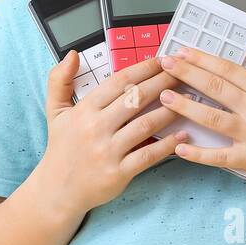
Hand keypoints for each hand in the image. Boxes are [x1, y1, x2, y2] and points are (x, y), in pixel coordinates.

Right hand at [34, 51, 190, 218]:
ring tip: (190, 100)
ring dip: (170, 110)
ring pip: (145, 125)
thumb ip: (60, 80)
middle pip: (136, 98)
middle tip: (183, 73)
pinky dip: (168, 145)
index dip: (143, 69)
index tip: (162, 61)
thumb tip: (72, 54)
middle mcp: (96, 127)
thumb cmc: (61, 148)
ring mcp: (108, 151)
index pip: (119, 82)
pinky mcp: (118, 173)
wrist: (58, 190)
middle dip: (163, 82)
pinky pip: (148, 155)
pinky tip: (184, 135)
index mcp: (84, 109)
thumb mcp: (55, 111)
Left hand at [156, 44, 245, 184]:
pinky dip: (198, 154)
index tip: (183, 52)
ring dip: (184, 107)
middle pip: (213, 88)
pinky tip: (179, 147)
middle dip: (185, 74)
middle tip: (164, 65)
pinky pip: (219, 157)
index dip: (202, 59)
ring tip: (162, 97)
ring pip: (210, 118)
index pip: (227, 69)